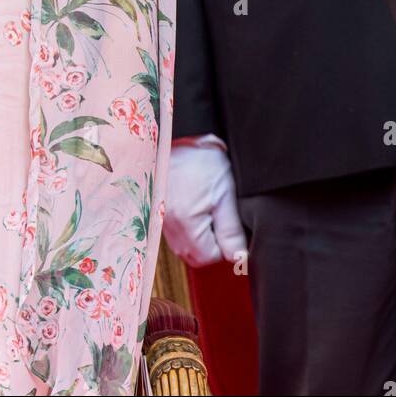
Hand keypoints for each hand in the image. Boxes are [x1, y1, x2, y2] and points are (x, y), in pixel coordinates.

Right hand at [162, 139, 246, 267]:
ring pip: (185, 247)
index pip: (210, 257)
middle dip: (211, 242)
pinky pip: (176, 234)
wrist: (170, 138)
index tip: (228, 223)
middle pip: (195, 256)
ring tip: (206, 206)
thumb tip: (238, 256)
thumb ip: (231, 228)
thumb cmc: (197, 159)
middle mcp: (169, 227)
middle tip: (219, 214)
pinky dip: (187, 227)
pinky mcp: (157, 216)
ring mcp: (161, 222)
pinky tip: (194, 205)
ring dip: (199, 236)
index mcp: (186, 222)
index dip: (225, 244)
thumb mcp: (224, 191)